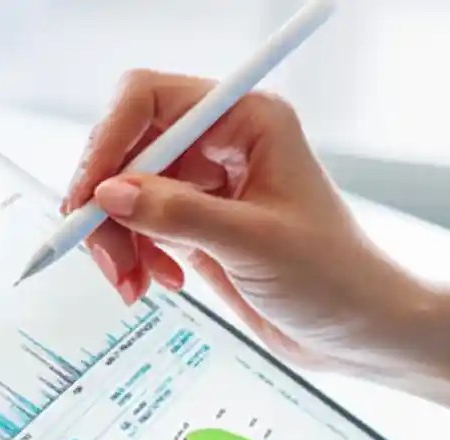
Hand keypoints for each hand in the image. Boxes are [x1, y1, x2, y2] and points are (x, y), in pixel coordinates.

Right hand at [65, 70, 421, 370]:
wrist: (359, 330)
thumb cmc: (335, 277)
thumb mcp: (254, 244)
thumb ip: (179, 215)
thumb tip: (110, 195)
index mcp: (249, 120)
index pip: (152, 99)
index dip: (111, 139)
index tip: (90, 193)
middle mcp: (224, 141)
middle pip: (129, 147)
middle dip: (107, 201)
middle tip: (104, 255)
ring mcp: (209, 183)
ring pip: (126, 190)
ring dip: (116, 237)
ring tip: (131, 283)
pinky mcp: (198, 222)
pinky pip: (140, 225)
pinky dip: (134, 254)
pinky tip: (157, 282)